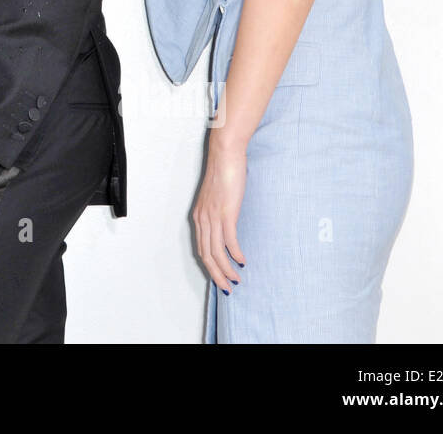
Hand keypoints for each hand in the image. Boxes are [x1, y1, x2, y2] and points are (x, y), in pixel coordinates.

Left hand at [192, 131, 247, 292]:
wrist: (225, 155)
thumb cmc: (224, 173)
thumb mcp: (217, 197)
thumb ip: (219, 212)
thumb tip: (228, 225)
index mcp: (199, 216)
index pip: (201, 248)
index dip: (210, 266)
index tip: (220, 277)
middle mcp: (202, 218)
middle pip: (206, 255)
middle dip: (217, 274)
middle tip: (228, 288)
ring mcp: (213, 216)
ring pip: (216, 252)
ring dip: (226, 270)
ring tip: (236, 281)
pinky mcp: (226, 213)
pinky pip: (229, 241)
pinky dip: (236, 254)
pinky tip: (243, 261)